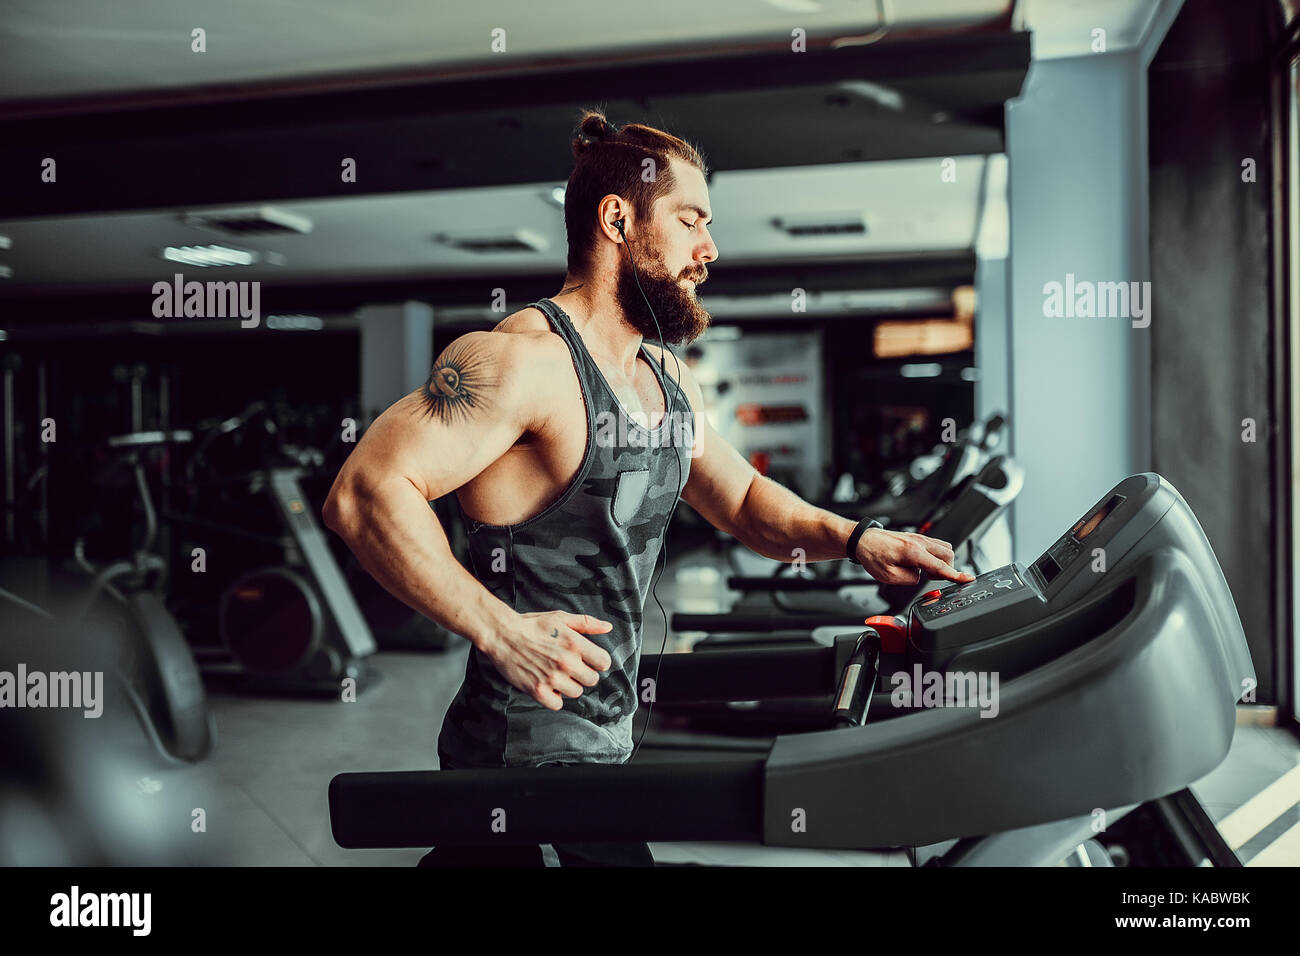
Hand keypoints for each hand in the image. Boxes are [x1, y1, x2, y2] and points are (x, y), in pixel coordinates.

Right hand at [479, 611, 614, 710]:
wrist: (502, 634)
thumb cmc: (532, 625)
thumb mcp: (560, 618)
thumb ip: (587, 623)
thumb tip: (608, 628)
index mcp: (575, 644)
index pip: (604, 663)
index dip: (597, 661)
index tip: (588, 660)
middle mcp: (566, 662)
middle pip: (592, 680)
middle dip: (583, 674)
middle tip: (570, 667)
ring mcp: (552, 678)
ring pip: (576, 692)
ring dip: (569, 685)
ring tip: (556, 674)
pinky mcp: (537, 690)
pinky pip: (557, 704)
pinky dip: (553, 698)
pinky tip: (547, 685)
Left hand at [856, 529, 974, 585]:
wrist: (863, 540)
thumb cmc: (872, 556)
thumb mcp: (889, 576)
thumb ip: (910, 579)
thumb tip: (920, 577)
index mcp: (913, 552)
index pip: (941, 566)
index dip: (956, 575)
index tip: (968, 579)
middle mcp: (919, 542)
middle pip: (948, 555)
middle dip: (947, 569)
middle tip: (933, 578)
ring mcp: (919, 538)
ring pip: (944, 548)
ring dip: (942, 561)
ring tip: (927, 571)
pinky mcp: (917, 537)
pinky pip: (936, 545)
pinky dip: (936, 555)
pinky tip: (923, 563)